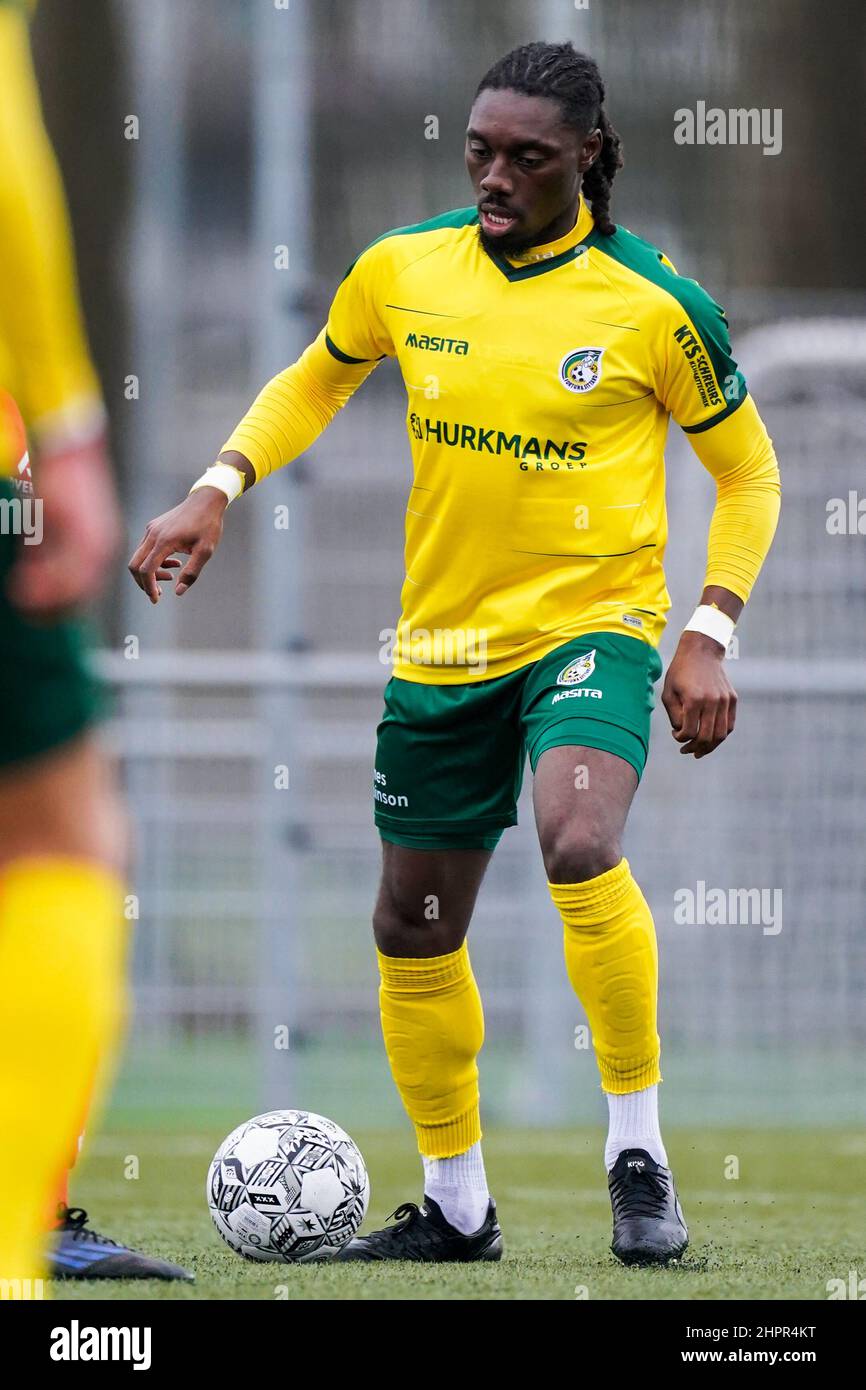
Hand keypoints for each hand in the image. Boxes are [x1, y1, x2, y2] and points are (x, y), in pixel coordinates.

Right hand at [7, 437, 120, 619]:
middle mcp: (100, 547)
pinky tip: (21, 584)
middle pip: (81, 591)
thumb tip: (35, 573)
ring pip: (71, 584)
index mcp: (99, 546)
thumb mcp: (55, 523)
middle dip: (54, 607)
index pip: (86, 587)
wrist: (70, 448)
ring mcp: (90, 540)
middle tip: (31, 615)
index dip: (63, 605)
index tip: (44, 616)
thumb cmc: (61, 484)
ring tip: (22, 601)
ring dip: (45, 597)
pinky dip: (40, 580)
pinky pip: (61, 566)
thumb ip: (50, 550)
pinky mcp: (77, 530)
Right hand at [128, 487, 226, 602]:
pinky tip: (174, 564)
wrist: (206, 501)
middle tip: (160, 593)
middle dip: (144, 583)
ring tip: (172, 576)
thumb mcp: (205, 552)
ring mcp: (151, 530)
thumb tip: (178, 591)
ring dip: (152, 572)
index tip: (156, 600)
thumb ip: (191, 573)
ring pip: (139, 557)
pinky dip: (154, 561)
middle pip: (135, 564)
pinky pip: (146, 549)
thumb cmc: (208, 526)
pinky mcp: (153, 527)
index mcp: (164, 541)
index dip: (149, 587)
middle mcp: (153, 534)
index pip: (147, 569)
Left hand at [662, 629, 736, 758]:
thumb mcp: (668, 692)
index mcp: (693, 700)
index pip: (689, 732)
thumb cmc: (680, 673)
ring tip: (700, 751)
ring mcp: (724, 700)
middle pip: (706, 737)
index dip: (680, 739)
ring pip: (720, 734)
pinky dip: (720, 735)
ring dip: (710, 747)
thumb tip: (683, 734)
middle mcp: (712, 701)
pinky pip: (729, 725)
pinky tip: (711, 738)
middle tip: (686, 751)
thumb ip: (674, 716)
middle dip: (694, 748)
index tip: (675, 734)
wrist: (701, 651)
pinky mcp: (732, 699)